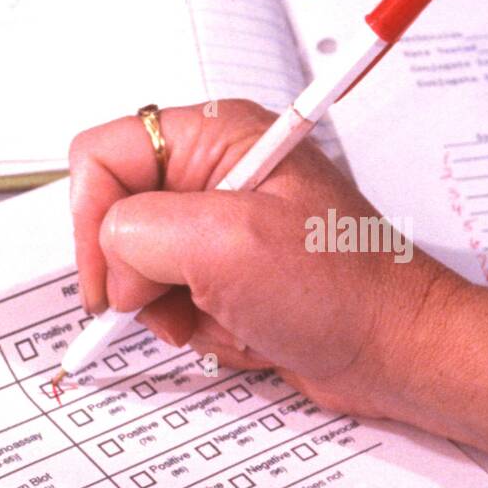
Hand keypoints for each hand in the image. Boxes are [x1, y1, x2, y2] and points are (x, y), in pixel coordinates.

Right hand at [69, 100, 466, 420]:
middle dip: (137, 275)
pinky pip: (168, 299)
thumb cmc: (342, 290)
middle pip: (113, 217)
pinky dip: (191, 326)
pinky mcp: (225, 270)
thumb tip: (111, 256)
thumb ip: (140, 231)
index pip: (102, 155)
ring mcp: (218, 225)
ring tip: (222, 315)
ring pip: (137, 268)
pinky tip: (236, 328)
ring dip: (169, 309)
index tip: (112, 276)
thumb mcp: (225, 246)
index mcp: (215, 135)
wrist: (394, 351)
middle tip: (172, 298)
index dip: (92, 219)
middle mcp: (212, 173)